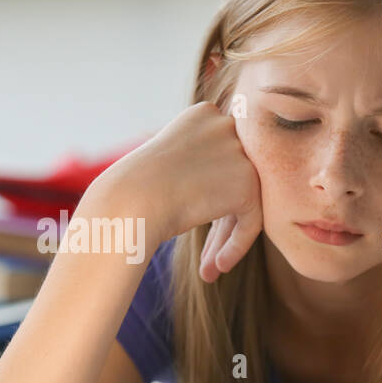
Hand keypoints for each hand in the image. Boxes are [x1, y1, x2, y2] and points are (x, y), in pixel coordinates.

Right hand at [92, 101, 262, 280]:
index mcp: (203, 114)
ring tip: (210, 268)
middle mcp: (225, 125)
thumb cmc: (134, 189)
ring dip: (227, 238)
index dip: (210, 196)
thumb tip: (222, 188)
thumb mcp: (167, 165)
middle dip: (221, 223)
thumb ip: (199, 166)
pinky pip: (252, 222)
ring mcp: (239, 152)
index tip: (197, 228)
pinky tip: (217, 267)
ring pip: (245, 202)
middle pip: (233, 180)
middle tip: (207, 257)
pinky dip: (237, 246)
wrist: (129, 201)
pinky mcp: (247, 182)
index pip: (220, 159)